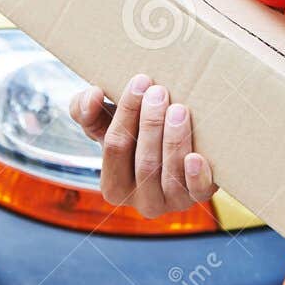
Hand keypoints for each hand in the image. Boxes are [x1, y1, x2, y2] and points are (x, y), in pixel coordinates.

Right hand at [68, 74, 216, 216]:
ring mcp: (171, 203)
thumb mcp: (106, 124)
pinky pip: (197, 192)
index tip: (139, 81)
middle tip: (159, 92)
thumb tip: (91, 95)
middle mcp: (141, 201)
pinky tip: (196, 156)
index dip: (126, 113)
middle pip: (145, 163)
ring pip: (170, 175)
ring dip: (174, 141)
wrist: (175, 151)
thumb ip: (86, 110)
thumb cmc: (135, 135)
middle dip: (152, 124)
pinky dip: (196, 175)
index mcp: (113, 186)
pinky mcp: (198, 197)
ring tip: (179, 109)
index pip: (115, 146)